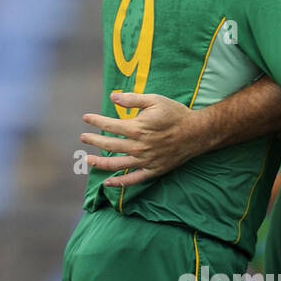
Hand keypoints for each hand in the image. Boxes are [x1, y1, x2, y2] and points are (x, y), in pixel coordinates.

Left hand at [82, 94, 201, 187]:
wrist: (197, 133)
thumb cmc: (176, 114)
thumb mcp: (155, 100)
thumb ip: (133, 99)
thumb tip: (113, 97)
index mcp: (138, 128)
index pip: (110, 125)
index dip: (96, 121)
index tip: (85, 118)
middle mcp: (139, 147)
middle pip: (109, 146)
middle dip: (93, 141)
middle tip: (83, 138)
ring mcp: (145, 161)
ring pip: (117, 165)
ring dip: (100, 163)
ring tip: (87, 160)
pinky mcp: (153, 170)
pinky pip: (133, 180)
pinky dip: (120, 183)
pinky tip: (107, 183)